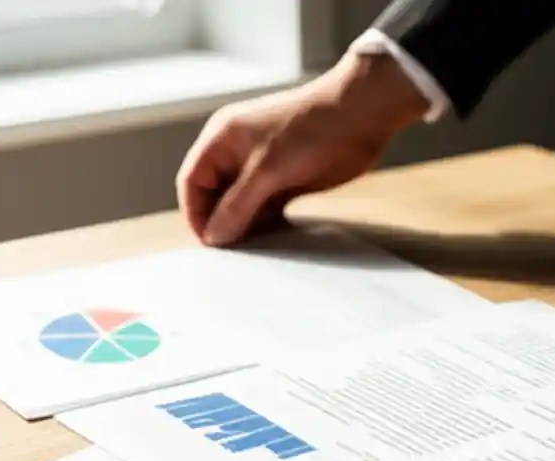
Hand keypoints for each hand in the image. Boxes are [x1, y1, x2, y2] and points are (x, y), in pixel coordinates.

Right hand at [177, 53, 427, 246]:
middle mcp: (237, 152)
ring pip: (241, 205)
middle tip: (233, 252)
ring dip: (244, 226)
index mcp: (222, 139)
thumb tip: (213, 237)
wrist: (362, 114)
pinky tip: (273, 238)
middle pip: (214, 196)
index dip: (195, 213)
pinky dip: (265, 223)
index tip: (210, 243)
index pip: (191, 181)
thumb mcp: (267, 171)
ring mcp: (262, 166)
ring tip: (254, 248)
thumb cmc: (310, 130)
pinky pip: (265, 207)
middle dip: (221, 222)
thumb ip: (237, 206)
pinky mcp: (285, 179)